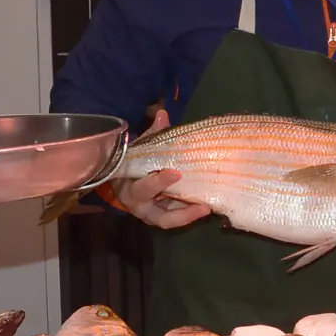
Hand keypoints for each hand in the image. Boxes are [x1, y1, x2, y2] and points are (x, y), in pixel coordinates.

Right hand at [112, 110, 211, 229]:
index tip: (176, 172)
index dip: (159, 182)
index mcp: (131, 188)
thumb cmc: (136, 163)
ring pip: (171, 221)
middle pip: (160, 216)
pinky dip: (192, 212)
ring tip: (208, 208)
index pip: (143, 188)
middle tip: (202, 205)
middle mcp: (141, 207)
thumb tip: (162, 114)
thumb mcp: (142, 149)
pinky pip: (179, 218)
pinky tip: (209, 204)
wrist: (126, 180)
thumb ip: (152, 134)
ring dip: (189, 216)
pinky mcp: (165, 217)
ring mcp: (153, 215)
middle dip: (181, 212)